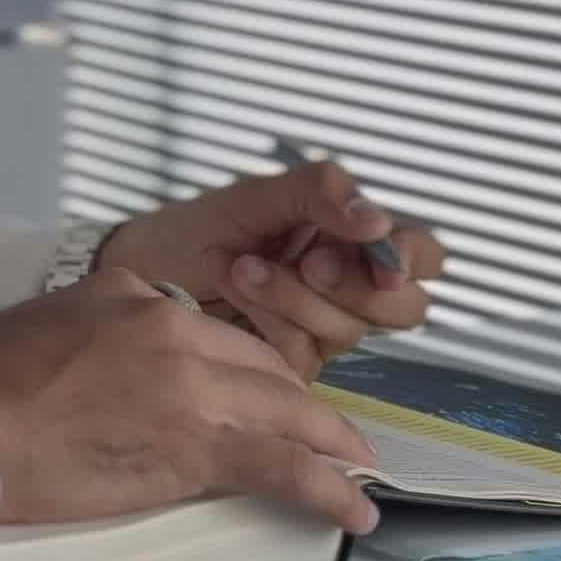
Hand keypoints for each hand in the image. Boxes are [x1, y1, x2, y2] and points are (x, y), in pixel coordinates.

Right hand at [0, 271, 379, 536]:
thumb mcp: (59, 319)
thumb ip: (112, 326)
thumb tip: (136, 356)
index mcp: (143, 298)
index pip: (225, 336)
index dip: (257, 373)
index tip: (272, 396)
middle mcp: (178, 333)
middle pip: (266, 371)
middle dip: (306, 408)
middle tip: (334, 433)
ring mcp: (191, 390)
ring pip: (288, 414)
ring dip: (335, 445)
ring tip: (362, 467)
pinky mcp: (193, 448)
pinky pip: (282, 467)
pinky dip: (328, 488)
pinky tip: (354, 505)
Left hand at [96, 161, 443, 378]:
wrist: (141, 269)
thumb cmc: (199, 227)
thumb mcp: (258, 196)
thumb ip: (320, 194)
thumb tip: (376, 219)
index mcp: (350, 240)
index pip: (420, 255)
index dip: (412, 259)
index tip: (383, 254)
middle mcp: (345, 288)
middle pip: (404, 308)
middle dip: (356, 287)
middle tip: (309, 261)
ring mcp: (319, 330)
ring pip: (348, 332)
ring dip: (296, 297)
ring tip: (242, 265)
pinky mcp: (288, 366)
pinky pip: (304, 355)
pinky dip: (268, 319)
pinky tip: (232, 289)